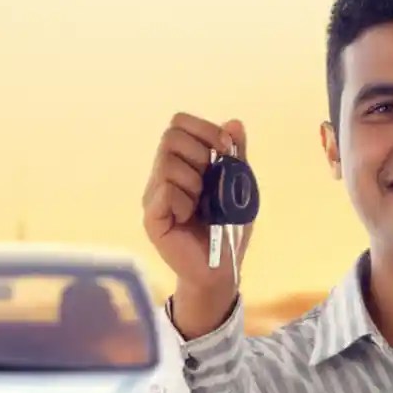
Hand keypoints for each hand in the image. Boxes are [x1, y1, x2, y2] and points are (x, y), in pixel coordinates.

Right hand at [141, 112, 254, 302]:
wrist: (221, 269)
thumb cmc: (228, 228)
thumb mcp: (239, 186)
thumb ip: (236, 155)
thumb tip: (234, 123)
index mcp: (182, 162)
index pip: (179, 124)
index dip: (203, 129)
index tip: (225, 148)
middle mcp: (163, 174)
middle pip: (171, 136)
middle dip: (200, 152)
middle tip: (211, 180)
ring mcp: (154, 196)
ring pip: (168, 162)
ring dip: (195, 181)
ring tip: (200, 204)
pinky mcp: (152, 217)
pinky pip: (165, 191)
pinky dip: (185, 200)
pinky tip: (190, 217)